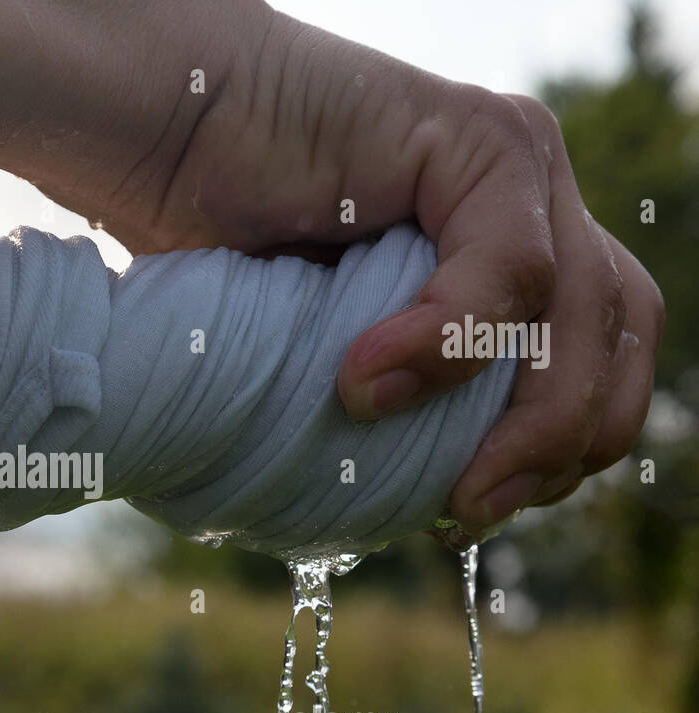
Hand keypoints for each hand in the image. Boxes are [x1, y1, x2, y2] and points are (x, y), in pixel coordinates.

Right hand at [22, 4, 663, 537]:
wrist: (155, 141)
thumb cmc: (214, 259)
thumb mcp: (325, 359)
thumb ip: (395, 407)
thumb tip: (436, 511)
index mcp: (509, 259)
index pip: (598, 362)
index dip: (564, 450)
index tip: (473, 511)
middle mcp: (530, 208)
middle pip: (618, 337)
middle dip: (565, 445)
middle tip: (471, 507)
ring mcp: (512, 167)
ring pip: (589, 310)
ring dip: (527, 419)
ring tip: (443, 482)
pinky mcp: (474, 140)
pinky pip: (512, 267)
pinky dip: (448, 343)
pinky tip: (363, 382)